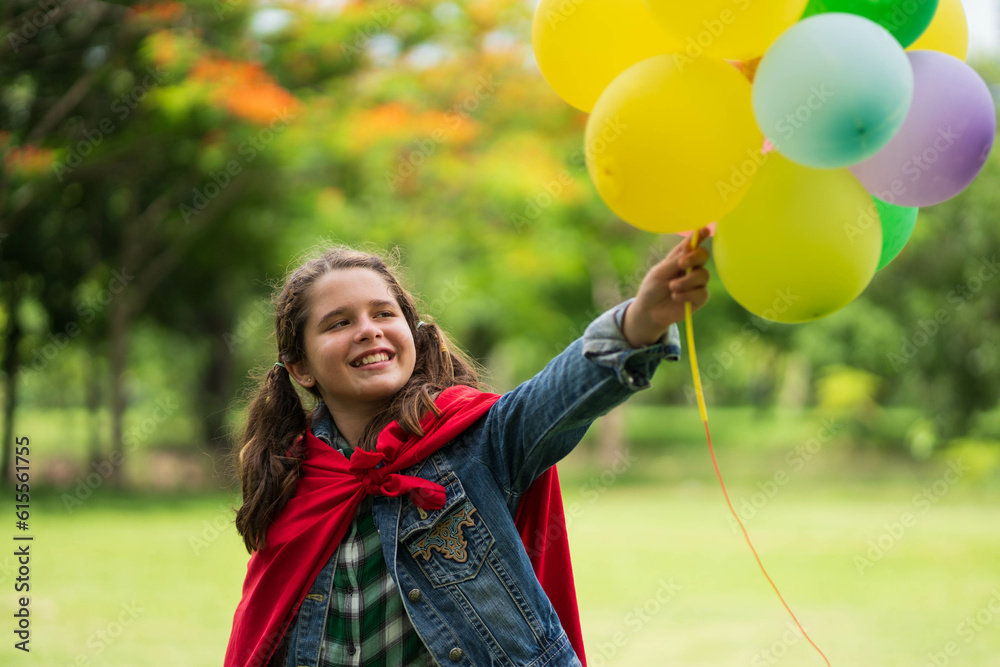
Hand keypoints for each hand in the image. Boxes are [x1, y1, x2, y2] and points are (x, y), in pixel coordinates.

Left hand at [622, 227, 711, 346]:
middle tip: (681, 264)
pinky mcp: (699, 298)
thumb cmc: (652, 289)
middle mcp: (691, 268)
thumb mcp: (660, 272)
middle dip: (694, 258)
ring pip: (703, 275)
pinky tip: (676, 297)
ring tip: (672, 288)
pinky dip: (688, 295)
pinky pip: (702, 292)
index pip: (693, 243)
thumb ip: (675, 261)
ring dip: (686, 281)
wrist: (649, 312)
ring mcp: (696, 283)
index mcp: (680, 257)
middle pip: (703, 255)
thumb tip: (690, 246)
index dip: (700, 235)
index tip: (704, 230)